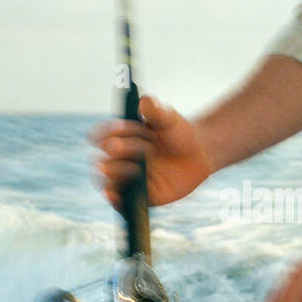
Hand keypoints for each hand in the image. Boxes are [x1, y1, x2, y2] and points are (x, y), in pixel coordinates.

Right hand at [89, 96, 214, 209]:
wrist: (198, 154)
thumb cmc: (179, 133)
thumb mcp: (169, 119)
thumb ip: (157, 111)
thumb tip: (146, 100)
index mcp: (121, 136)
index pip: (103, 134)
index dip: (104, 132)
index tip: (112, 129)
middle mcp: (120, 157)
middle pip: (104, 157)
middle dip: (112, 152)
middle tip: (118, 147)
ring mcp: (127, 177)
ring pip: (108, 179)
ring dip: (113, 174)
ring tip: (131, 168)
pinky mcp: (138, 195)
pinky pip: (121, 201)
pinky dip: (113, 199)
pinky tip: (112, 195)